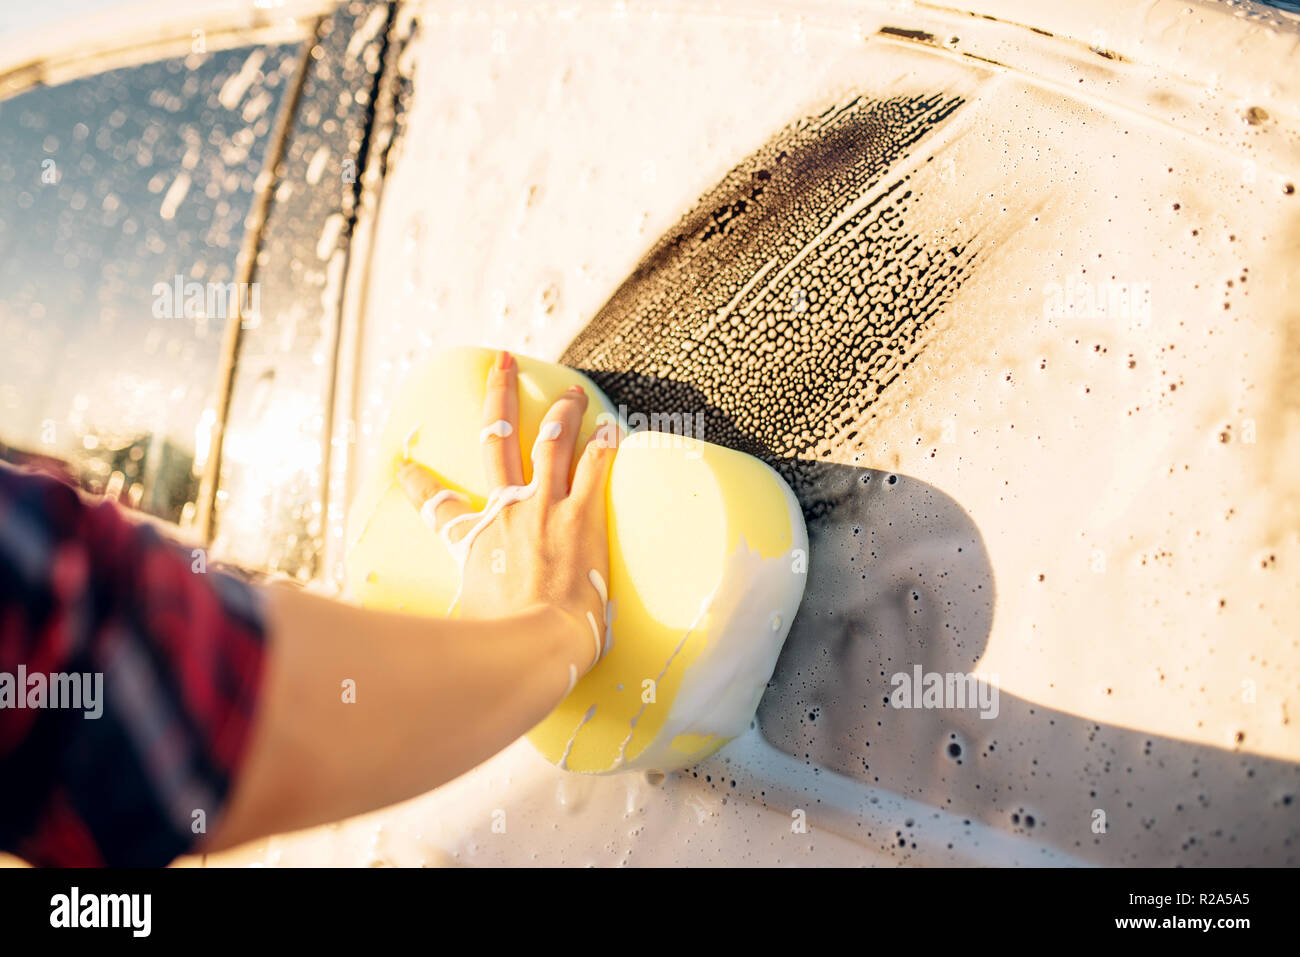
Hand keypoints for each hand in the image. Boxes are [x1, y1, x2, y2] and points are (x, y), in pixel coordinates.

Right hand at [397, 350, 617, 674]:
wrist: (538, 646)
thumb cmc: (498, 647)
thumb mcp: (456, 630)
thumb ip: (434, 635)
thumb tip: (408, 664)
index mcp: (470, 538)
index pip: (435, 505)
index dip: (417, 484)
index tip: (405, 468)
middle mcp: (504, 511)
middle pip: (496, 439)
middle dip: (498, 394)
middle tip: (501, 361)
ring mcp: (543, 509)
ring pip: (550, 442)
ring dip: (563, 411)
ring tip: (574, 389)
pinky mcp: (580, 517)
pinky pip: (593, 470)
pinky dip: (602, 447)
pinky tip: (612, 428)